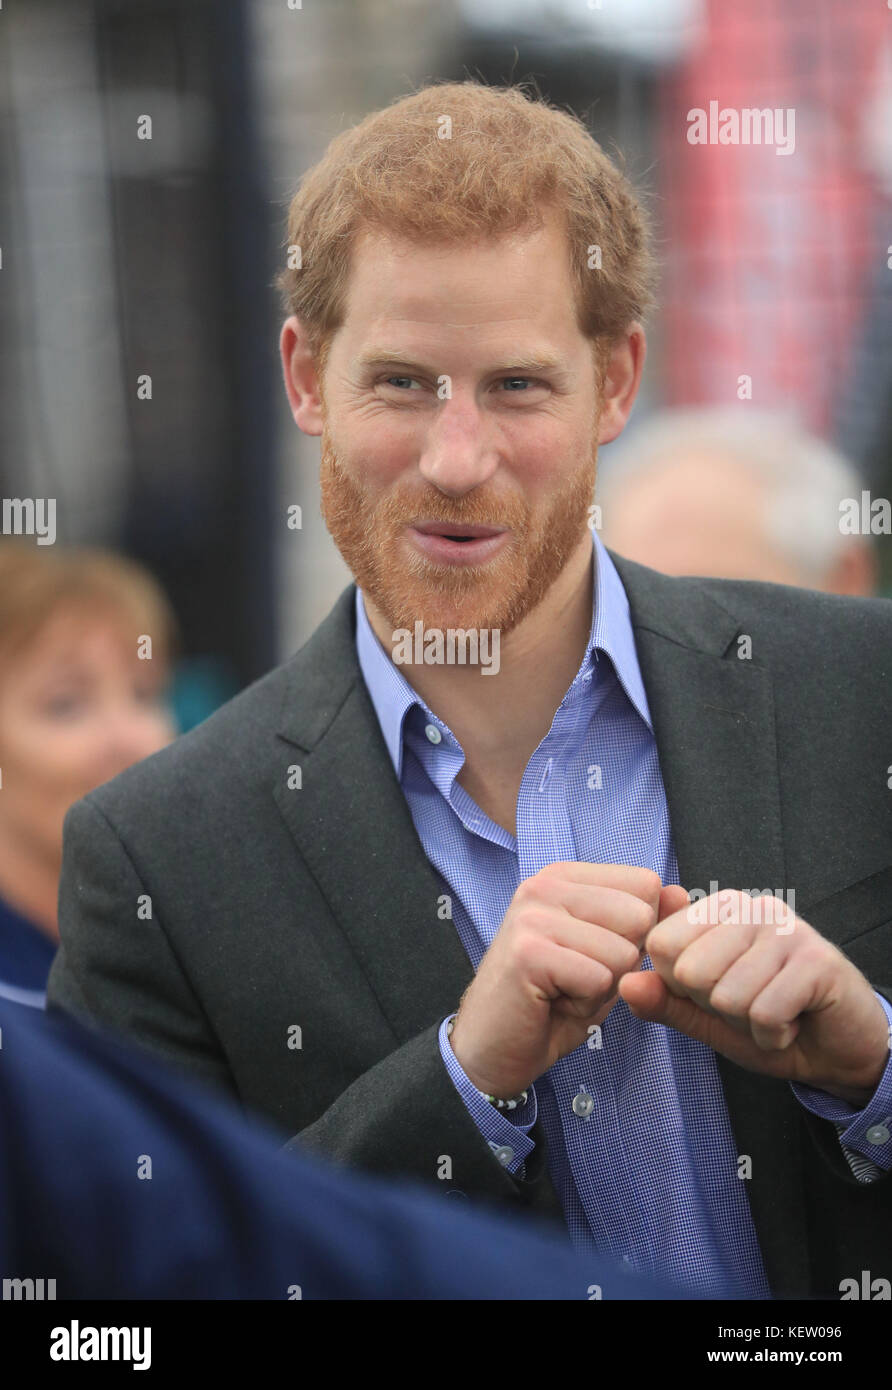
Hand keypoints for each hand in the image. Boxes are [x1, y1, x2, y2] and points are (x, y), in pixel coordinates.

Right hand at [449, 862, 661, 1097]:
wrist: (491, 1050)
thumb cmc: (551, 1003)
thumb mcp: (607, 956)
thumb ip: (644, 923)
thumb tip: (682, 894)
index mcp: (564, 877)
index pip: (646, 884)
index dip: (639, 932)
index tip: (594, 954)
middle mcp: (544, 885)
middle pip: (640, 917)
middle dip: (624, 962)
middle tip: (577, 978)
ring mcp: (532, 915)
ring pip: (623, 953)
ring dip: (603, 988)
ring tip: (563, 991)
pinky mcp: (528, 953)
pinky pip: (599, 980)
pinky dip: (585, 1005)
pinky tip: (552, 1004)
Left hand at [620, 886, 890, 1104]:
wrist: (838, 1050)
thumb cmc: (771, 1025)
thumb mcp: (707, 1019)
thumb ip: (666, 1002)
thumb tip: (624, 984)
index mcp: (718, 911)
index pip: (660, 945)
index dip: (682, 988)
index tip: (717, 993)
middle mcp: (751, 908)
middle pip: (690, 972)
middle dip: (717, 1008)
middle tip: (751, 1005)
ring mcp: (786, 929)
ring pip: (727, 995)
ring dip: (749, 1024)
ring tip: (774, 1012)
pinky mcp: (816, 959)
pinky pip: (764, 1012)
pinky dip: (774, 1034)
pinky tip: (794, 1022)